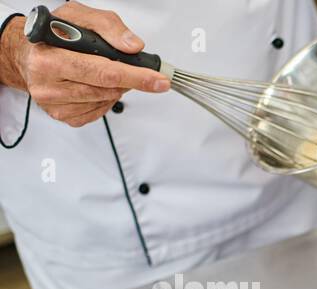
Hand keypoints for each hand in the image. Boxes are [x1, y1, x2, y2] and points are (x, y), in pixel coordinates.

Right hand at [0, 3, 167, 127]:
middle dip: (131, 81)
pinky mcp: (62, 116)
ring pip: (105, 101)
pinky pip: (98, 112)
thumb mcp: (77, 16)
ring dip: (117, 88)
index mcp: (48, 58)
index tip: (159, 80)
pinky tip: (97, 85)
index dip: (135, 76)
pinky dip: (106, 99)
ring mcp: (54, 103)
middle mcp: (47, 84)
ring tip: (109, 72)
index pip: (103, 71)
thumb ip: (107, 26)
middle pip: (107, 89)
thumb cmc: (54, 34)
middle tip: (146, 76)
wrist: (28, 52)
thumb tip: (133, 46)